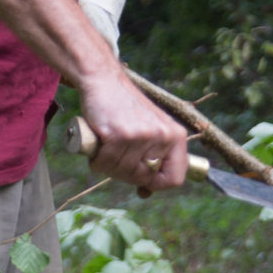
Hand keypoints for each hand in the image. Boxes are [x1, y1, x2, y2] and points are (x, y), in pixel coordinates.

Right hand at [80, 67, 187, 192]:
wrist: (104, 80)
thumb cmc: (125, 107)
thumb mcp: (151, 128)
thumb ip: (154, 157)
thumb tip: (146, 192)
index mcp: (176, 136)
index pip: (175, 178)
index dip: (156, 185)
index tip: (142, 184)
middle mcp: (163, 136)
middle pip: (143, 178)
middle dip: (125, 174)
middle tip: (114, 158)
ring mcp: (142, 136)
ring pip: (122, 172)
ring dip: (108, 166)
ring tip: (105, 148)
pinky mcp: (120, 135)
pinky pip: (105, 163)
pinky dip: (96, 160)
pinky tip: (97, 147)